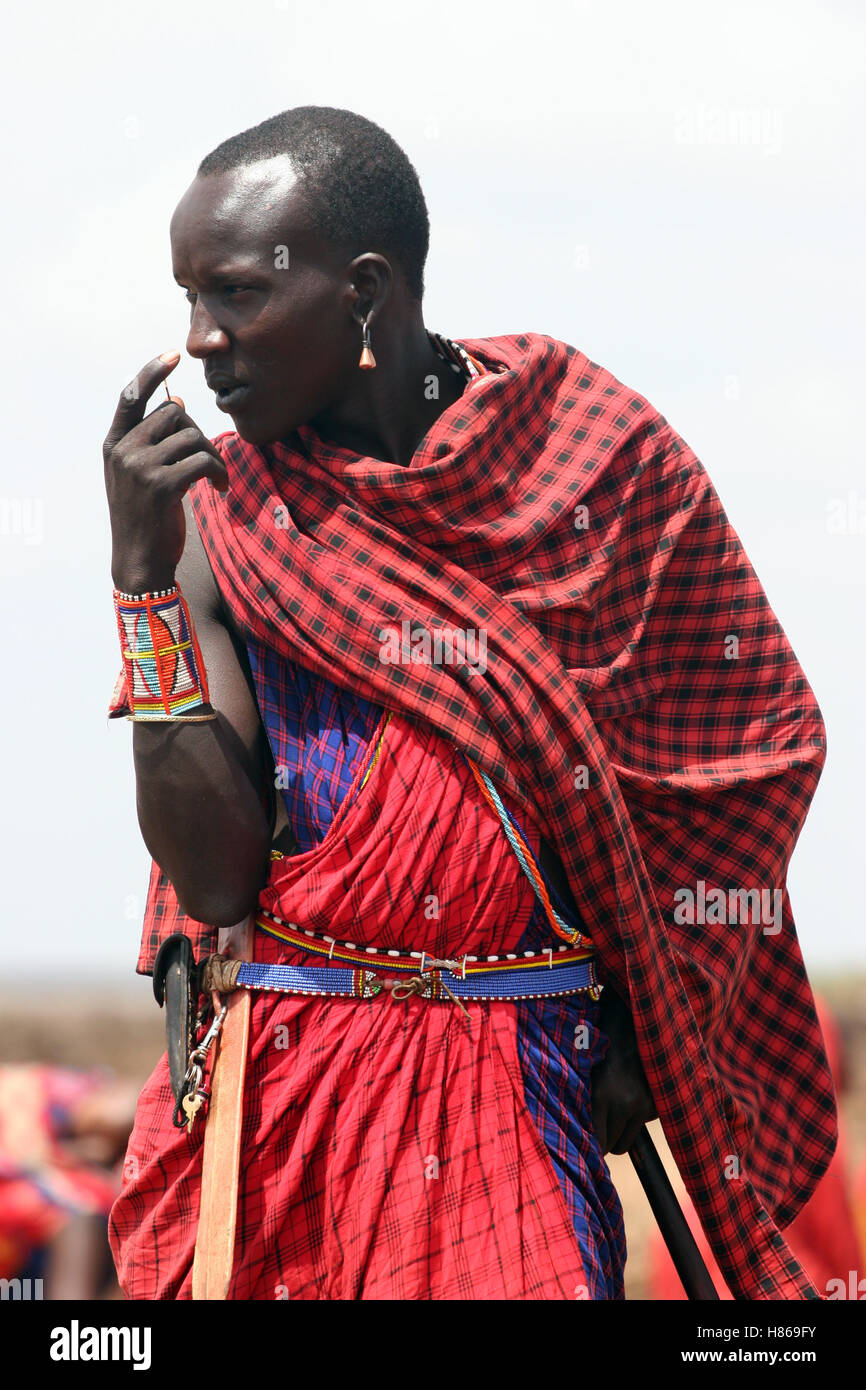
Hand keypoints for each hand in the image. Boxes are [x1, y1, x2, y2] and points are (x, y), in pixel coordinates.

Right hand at [103, 351, 228, 592]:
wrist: (140, 562)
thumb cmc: (146, 517)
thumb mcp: (141, 474)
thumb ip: (152, 439)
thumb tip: (176, 400)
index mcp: (114, 445)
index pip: (131, 395)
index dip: (152, 371)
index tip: (174, 354)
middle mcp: (123, 451)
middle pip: (174, 414)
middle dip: (199, 433)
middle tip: (210, 461)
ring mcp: (140, 467)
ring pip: (192, 436)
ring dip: (214, 455)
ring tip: (217, 478)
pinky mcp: (162, 485)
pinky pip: (203, 460)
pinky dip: (219, 472)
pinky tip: (221, 489)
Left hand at [591, 987, 656, 1153]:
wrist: (638, 1015)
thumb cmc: (603, 1035)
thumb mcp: (586, 1063)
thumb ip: (582, 1095)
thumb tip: (568, 1125)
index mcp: (601, 1093)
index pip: (595, 1141)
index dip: (589, 1145)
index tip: (584, 1144)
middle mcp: (624, 1103)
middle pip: (611, 1146)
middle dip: (603, 1138)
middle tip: (597, 1123)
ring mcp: (644, 1103)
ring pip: (626, 1141)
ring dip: (618, 1132)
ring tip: (611, 1112)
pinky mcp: (658, 1102)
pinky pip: (642, 1126)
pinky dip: (635, 1119)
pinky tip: (630, 1097)